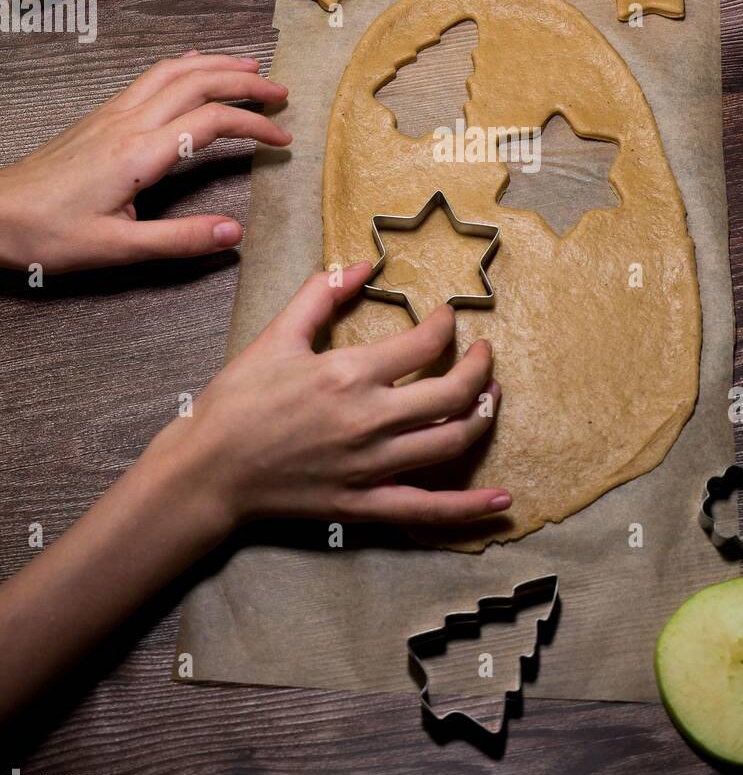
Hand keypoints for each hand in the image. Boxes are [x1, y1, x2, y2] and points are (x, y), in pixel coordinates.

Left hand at [0, 51, 290, 272]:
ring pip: (174, 70)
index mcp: (138, 153)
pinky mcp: (101, 116)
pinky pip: (151, 76)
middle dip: (246, 82)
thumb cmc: (46, 233)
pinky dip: (186, 66)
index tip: (283, 139)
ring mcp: (113, 114)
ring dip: (217, 64)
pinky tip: (195, 70)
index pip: (212, 122)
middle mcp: (128, 122)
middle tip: (282, 92)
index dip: (254, 125)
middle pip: (198, 82)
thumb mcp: (115, 250)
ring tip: (251, 68)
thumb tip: (233, 234)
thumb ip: (177, 240)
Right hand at [170, 260, 509, 528]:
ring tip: (491, 396)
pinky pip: (428, 509)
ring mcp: (370, 466)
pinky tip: (502, 499)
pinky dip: (469, 507)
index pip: (424, 344)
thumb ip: (321, 295)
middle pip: (452, 393)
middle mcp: (369, 420)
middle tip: (484, 353)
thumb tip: (361, 264)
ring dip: (483, 416)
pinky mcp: (364, 504)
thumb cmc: (237, 400)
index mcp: (348, 374)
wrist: (208, 470)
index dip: (446, 326)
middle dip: (479, 368)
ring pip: (451, 442)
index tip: (449, 317)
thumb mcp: (277, 336)